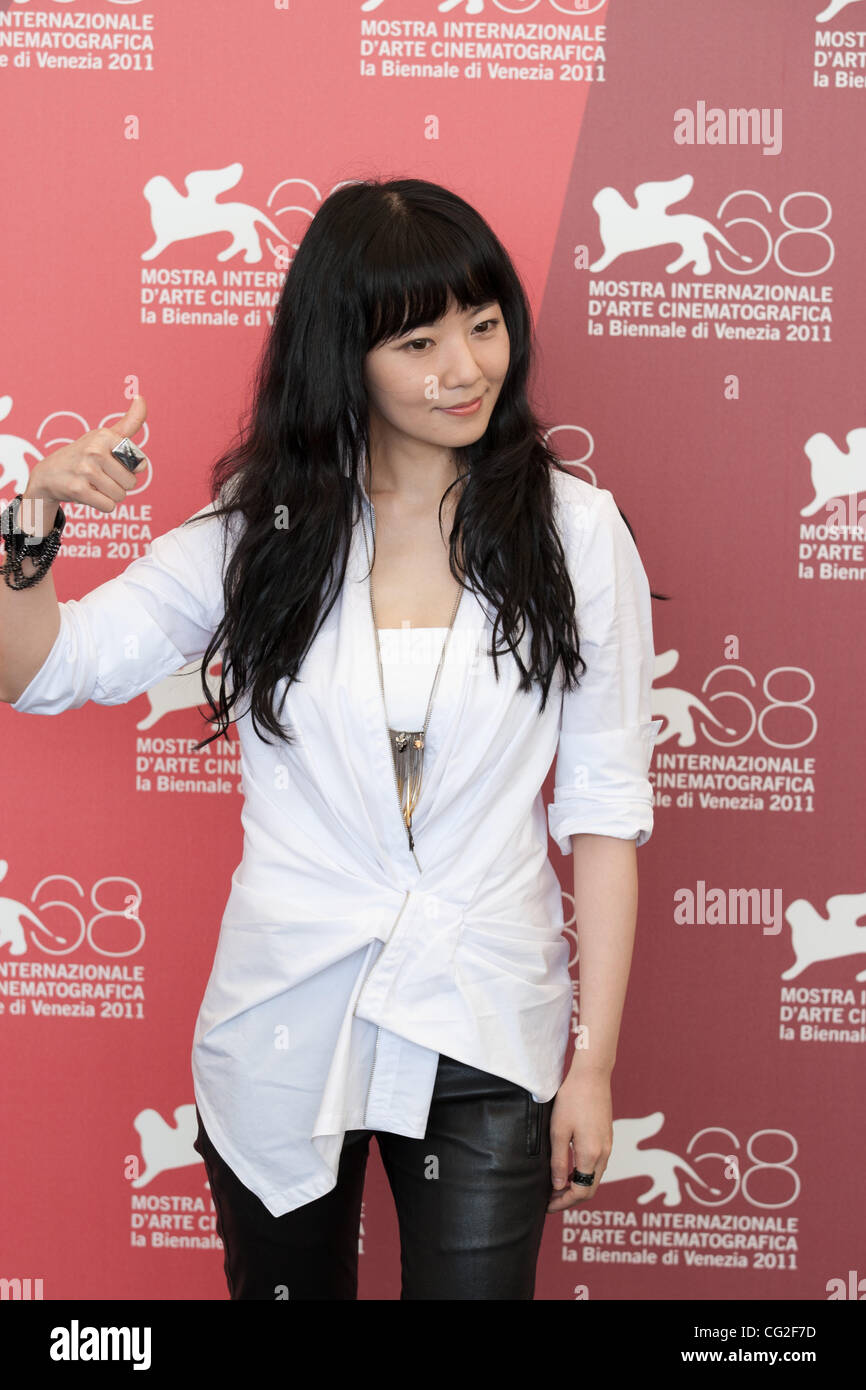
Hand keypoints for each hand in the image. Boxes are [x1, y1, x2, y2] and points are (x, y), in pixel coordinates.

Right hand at [23, 396, 148, 519]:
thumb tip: (141, 398)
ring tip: (94, 484)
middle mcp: (95, 450)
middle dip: (120, 483)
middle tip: (101, 475)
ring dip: (110, 495)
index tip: (113, 461)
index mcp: (105, 436)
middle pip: (131, 482)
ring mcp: (86, 470)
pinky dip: (102, 504)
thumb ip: (129, 423)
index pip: (140, 463)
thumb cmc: (84, 455)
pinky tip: (88, 493)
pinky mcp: (79, 490)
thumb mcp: (105, 436)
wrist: (49, 474)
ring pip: (121, 495)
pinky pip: (109, 506)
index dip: (131, 468)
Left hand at [546, 1068, 612, 1212]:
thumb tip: (558, 1186)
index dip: (563, 1203)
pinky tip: (569, 1169)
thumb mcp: (558, 1131)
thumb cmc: (571, 1100)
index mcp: (591, 1154)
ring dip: (577, 1186)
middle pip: (589, 1189)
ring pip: (594, 1177)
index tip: (547, 1205)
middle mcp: (604, 1154)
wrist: (591, 1076)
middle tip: (549, 1199)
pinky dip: (583, 1174)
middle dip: (570, 1198)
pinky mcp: (607, 1138)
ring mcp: (608, 1146)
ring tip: (556, 1186)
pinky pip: (597, 1165)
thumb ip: (559, 1161)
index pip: (580, 1192)